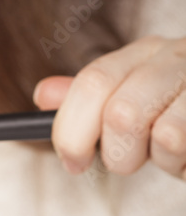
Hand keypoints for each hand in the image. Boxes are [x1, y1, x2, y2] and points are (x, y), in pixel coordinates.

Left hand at [33, 35, 185, 178]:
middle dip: (120, 155)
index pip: (94, 82)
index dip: (72, 128)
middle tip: (134, 162)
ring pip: (166, 139)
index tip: (72, 162)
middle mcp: (179, 57)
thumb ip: (93, 99)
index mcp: (147, 52)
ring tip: (179, 154)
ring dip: (167, 163)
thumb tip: (43, 95)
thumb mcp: (138, 99)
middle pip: (122, 115)